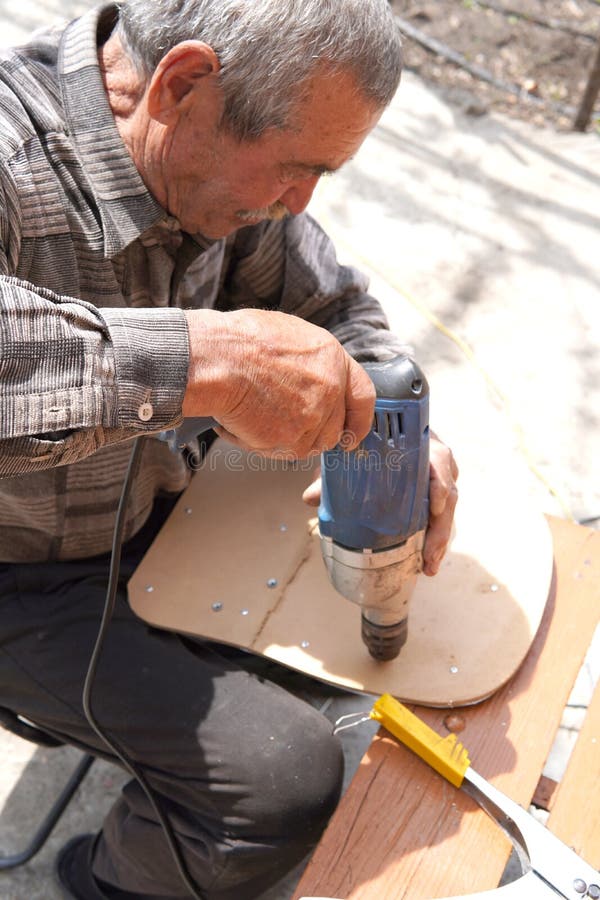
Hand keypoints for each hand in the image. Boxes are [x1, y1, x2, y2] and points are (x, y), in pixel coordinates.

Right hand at [183, 309, 374, 457]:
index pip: (363, 397)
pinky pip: (281, 453)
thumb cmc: (240, 341)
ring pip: (307, 446)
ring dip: (283, 439)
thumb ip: (311, 363)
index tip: (353, 433)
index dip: (358, 419)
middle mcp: (330, 389)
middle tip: (281, 422)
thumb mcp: (290, 336)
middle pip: (334, 430)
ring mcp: (314, 417)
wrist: (217, 359)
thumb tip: (310, 377)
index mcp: (333, 359)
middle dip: (310, 433)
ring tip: (253, 414)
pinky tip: (239, 422)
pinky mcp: (292, 441)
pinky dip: (257, 444)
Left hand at [301, 433, 457, 576]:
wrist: (381, 438)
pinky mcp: (436, 497)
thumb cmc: (371, 444)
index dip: (440, 482)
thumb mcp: (352, 455)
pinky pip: (440, 519)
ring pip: (446, 511)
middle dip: (441, 529)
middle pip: (448, 495)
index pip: (439, 461)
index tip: (435, 506)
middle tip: (429, 556)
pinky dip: (434, 541)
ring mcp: (440, 481)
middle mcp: (437, 463)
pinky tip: (427, 563)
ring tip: (429, 567)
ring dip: (439, 541)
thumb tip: (309, 498)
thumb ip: (332, 475)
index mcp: (421, 445)